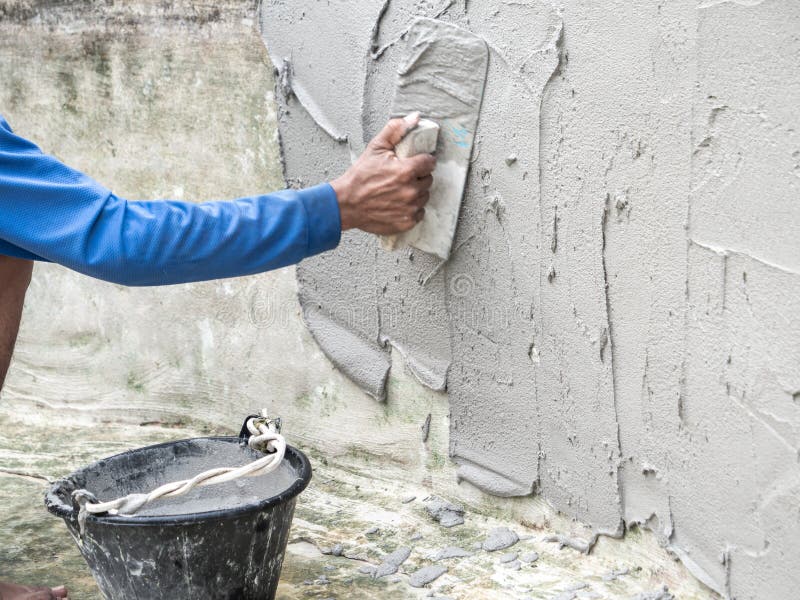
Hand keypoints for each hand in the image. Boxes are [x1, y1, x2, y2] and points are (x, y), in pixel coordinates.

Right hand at [331, 113, 435, 234]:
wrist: (346, 204)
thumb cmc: (359, 177)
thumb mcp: (375, 148)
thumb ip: (396, 130)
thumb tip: (414, 118)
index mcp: (406, 171)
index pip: (430, 162)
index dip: (422, 161)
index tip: (414, 163)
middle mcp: (411, 191)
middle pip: (428, 180)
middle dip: (418, 177)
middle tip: (402, 177)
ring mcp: (410, 208)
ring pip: (424, 196)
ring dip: (416, 192)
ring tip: (399, 190)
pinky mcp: (406, 222)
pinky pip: (419, 213)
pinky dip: (411, 209)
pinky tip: (398, 203)